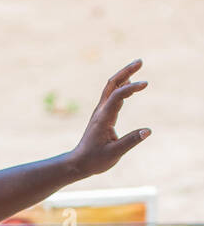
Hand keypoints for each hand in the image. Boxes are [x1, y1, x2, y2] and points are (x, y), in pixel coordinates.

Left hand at [69, 59, 149, 178]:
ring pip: (111, 88)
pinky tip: (129, 85)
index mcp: (104, 118)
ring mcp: (100, 112)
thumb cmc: (94, 160)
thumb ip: (131, 141)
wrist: (78, 163)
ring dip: (124, 76)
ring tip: (138, 67)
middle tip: (140, 61)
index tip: (146, 84)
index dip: (132, 88)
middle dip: (126, 71)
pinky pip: (112, 96)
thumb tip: (148, 131)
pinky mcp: (102, 116)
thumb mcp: (114, 153)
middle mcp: (101, 111)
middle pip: (112, 84)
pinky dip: (121, 87)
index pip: (118, 96)